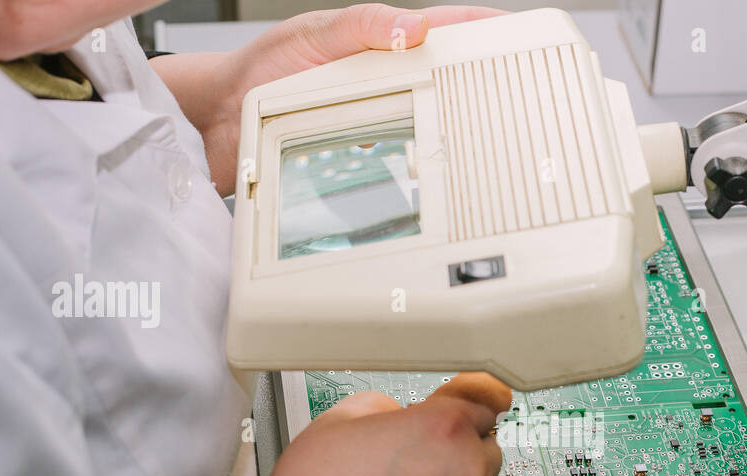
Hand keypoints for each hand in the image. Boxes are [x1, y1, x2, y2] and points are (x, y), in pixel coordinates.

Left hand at [153, 4, 504, 192]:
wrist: (218, 121)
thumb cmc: (259, 71)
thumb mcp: (311, 35)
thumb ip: (359, 27)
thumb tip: (410, 28)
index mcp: (379, 45)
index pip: (445, 31)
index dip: (486, 32)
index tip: (525, 36)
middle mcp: (384, 84)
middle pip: (450, 83)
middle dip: (489, 87)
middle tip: (527, 96)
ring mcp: (376, 121)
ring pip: (433, 125)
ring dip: (462, 133)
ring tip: (498, 140)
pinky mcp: (362, 157)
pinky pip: (405, 163)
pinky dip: (427, 168)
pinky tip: (446, 177)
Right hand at [250, 373, 510, 475]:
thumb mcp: (331, 426)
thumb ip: (376, 407)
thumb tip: (391, 413)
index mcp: (442, 429)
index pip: (483, 398)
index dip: (464, 402)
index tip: (460, 405)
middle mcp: (468, 471)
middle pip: (486, 443)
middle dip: (458, 445)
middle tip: (417, 457)